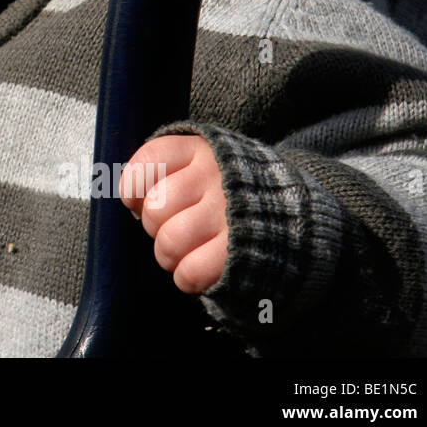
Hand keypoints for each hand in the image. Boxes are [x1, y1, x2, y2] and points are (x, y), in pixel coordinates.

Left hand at [118, 134, 228, 294]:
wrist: (294, 214)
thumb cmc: (226, 190)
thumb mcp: (199, 162)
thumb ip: (163, 170)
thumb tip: (132, 203)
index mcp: (200, 150)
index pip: (146, 162)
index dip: (132, 188)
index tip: (138, 201)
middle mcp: (216, 178)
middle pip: (155, 208)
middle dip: (153, 225)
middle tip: (172, 227)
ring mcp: (231, 214)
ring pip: (170, 241)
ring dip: (168, 254)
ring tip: (182, 251)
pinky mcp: (242, 251)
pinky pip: (192, 271)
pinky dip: (187, 277)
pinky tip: (196, 268)